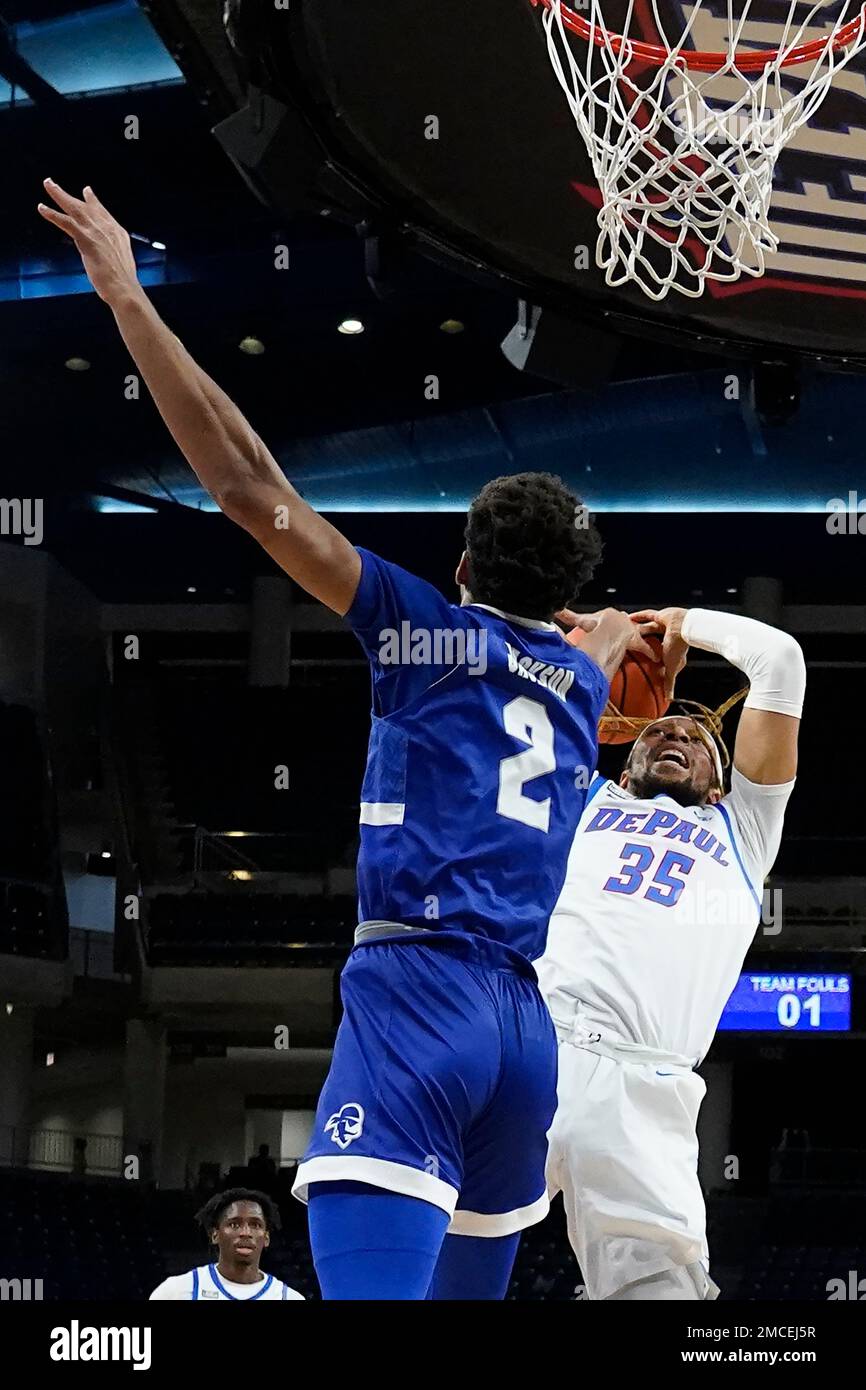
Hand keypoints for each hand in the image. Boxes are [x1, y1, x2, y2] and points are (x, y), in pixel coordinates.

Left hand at [37, 179, 140, 305]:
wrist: (124, 287)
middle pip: (87, 206)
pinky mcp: (86, 239)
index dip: (93, 201)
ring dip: (59, 194)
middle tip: (55, 184)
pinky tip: (42, 208)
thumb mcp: (121, 261)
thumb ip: (112, 252)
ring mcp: (96, 231)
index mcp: (118, 232)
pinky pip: (65, 222)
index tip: (87, 191)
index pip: (103, 212)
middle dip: (70, 195)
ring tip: (48, 184)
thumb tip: (108, 256)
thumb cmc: (123, 282)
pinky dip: (53, 214)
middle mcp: (107, 227)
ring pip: (74, 208)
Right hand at [557, 606, 658, 662]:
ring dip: (640, 636)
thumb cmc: (596, 623)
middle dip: (626, 625)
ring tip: (644, 643)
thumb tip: (553, 613)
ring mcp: (631, 629)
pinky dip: (650, 652)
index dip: (608, 619)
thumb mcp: (581, 620)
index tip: (607, 621)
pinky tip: (656, 658)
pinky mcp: (637, 640)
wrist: (609, 626)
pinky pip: (645, 647)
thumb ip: (567, 617)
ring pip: (637, 632)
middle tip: (627, 630)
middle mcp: (620, 620)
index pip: (608, 616)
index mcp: (607, 616)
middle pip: (625, 622)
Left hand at [630, 606, 688, 699]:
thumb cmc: (678, 649)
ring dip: (639, 628)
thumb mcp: (671, 669)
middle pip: (652, 639)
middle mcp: (667, 636)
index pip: (659, 654)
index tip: (644, 660)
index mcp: (671, 648)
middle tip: (629, 642)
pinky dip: (638, 617)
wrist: (684, 629)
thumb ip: (669, 683)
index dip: (653, 656)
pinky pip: (647, 615)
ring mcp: (664, 626)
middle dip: (642, 640)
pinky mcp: (660, 616)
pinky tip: (628, 617)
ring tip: (626, 629)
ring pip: (649, 627)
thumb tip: (669, 700)